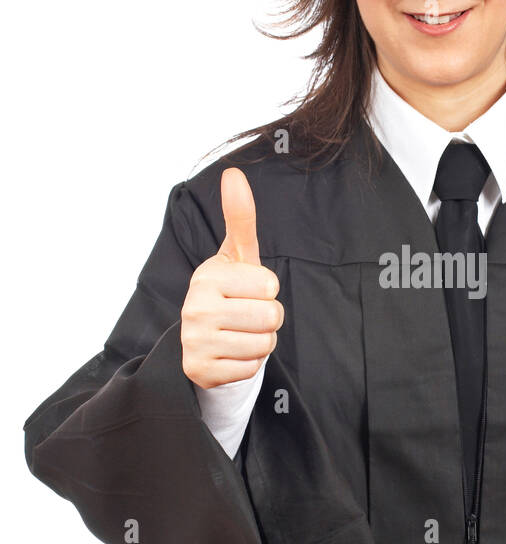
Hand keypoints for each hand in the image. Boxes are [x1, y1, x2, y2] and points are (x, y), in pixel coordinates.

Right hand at [180, 167, 284, 389]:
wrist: (200, 340)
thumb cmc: (228, 291)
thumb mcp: (236, 256)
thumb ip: (240, 217)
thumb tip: (234, 173)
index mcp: (207, 276)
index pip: (270, 285)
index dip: (267, 290)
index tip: (247, 290)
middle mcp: (196, 308)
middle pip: (271, 316)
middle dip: (268, 318)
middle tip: (246, 315)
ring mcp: (195, 341)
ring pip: (264, 344)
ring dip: (260, 341)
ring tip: (240, 332)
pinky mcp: (201, 370)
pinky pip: (251, 368)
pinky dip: (248, 363)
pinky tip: (231, 353)